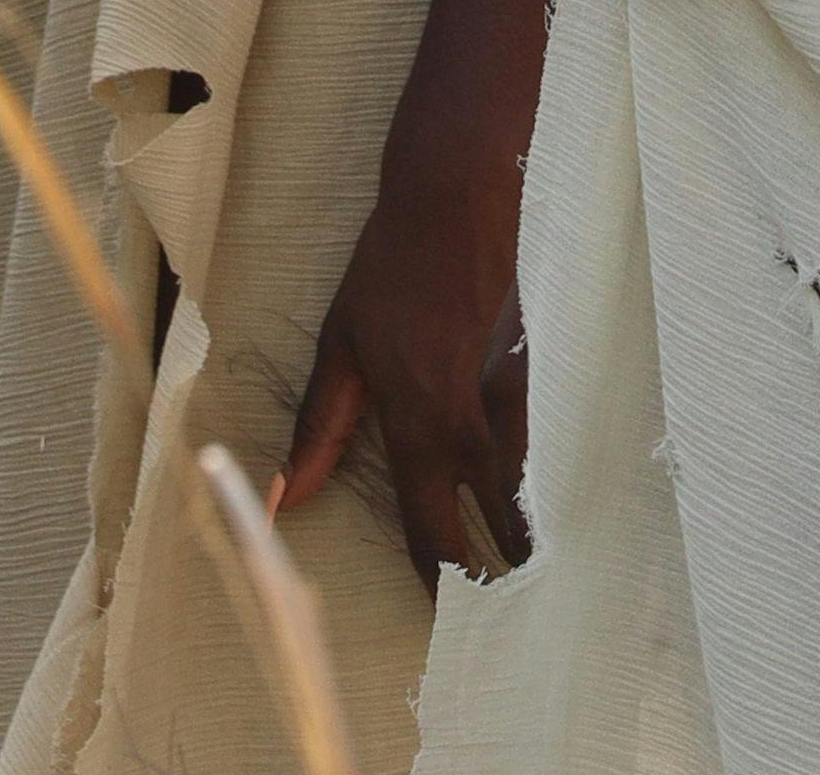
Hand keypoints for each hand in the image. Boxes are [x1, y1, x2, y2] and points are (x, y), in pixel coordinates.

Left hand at [278, 120, 528, 585]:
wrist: (458, 199)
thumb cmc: (390, 271)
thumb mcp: (341, 348)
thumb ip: (320, 430)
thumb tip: (282, 497)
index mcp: (420, 424)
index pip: (432, 529)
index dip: (438, 581)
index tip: (443, 619)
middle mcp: (473, 423)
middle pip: (496, 524)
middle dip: (496, 573)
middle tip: (495, 610)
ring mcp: (514, 397)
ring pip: (524, 488)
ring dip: (521, 530)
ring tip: (522, 570)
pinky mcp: (537, 371)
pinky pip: (535, 445)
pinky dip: (532, 478)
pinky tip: (532, 492)